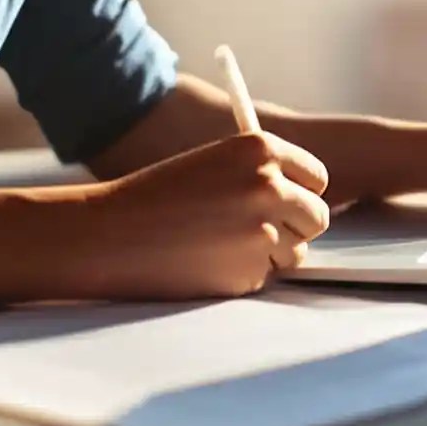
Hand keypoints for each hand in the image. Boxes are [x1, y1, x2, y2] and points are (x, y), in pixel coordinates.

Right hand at [90, 133, 328, 298]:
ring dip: (271, 254)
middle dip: (296, 227)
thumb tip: (304, 198)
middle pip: (317, 216)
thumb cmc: (156, 196)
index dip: (301, 192)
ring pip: (296, 251)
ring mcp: (263, 231)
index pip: (316, 176)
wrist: (109, 233)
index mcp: (261, 149)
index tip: (287, 202)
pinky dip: (245, 274)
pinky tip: (207, 262)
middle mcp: (270, 186)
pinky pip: (267, 276)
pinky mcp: (250, 271)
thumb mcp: (214, 164)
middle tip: (261, 231)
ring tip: (222, 244)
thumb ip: (259, 175)